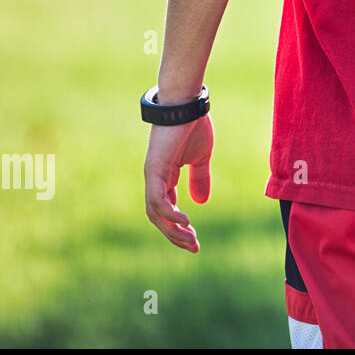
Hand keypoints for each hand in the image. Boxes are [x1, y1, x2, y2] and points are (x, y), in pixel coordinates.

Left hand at [143, 115, 213, 252]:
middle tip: (194, 247)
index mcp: (165, 177)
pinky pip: (157, 201)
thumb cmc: (193, 126)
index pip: (167, 210)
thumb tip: (201, 202)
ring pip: (156, 214)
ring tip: (191, 239)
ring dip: (173, 230)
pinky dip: (170, 214)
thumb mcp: (201, 158)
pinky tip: (185, 221)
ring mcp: (153, 176)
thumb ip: (199, 178)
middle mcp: (155, 180)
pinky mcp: (155, 171)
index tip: (195, 240)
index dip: (179, 227)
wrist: (186, 106)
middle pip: (159, 217)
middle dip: (175, 235)